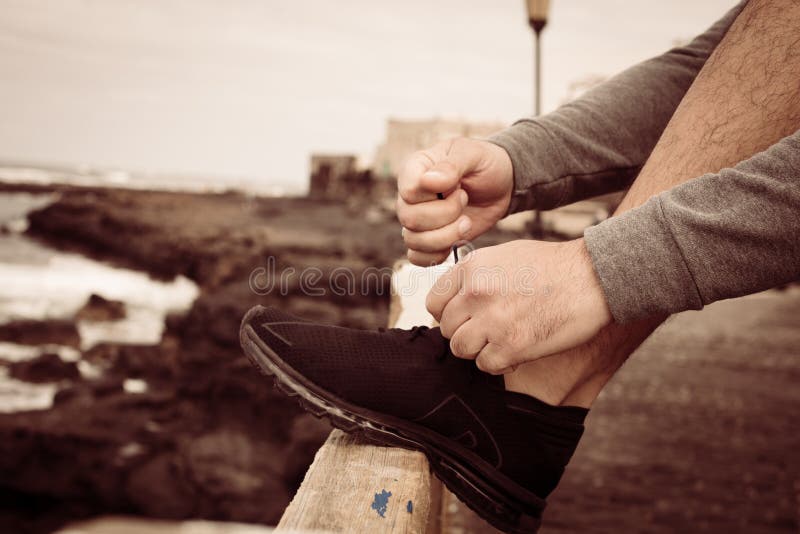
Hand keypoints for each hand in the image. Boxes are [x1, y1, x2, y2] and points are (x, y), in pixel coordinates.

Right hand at [397, 137, 512, 265]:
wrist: (500, 185)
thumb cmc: (484, 164)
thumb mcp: (473, 155)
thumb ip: (452, 166)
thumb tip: (428, 182)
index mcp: (414, 170)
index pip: (408, 192)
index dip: (435, 196)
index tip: (457, 186)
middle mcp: (409, 197)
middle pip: (410, 219)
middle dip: (446, 215)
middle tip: (465, 200)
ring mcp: (417, 220)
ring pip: (413, 241)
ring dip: (446, 236)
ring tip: (466, 221)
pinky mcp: (427, 240)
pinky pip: (417, 257)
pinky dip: (437, 254)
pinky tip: (457, 239)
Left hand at [425, 239, 612, 373]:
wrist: (595, 277)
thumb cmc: (555, 266)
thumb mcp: (505, 256)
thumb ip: (475, 276)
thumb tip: (456, 298)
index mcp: (472, 268)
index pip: (434, 302)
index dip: (447, 313)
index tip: (464, 318)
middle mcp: (475, 293)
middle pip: (447, 328)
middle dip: (466, 332)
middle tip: (490, 330)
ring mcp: (492, 320)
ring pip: (461, 349)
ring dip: (479, 349)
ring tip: (502, 340)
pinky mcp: (511, 346)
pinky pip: (486, 365)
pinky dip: (500, 363)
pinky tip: (519, 350)